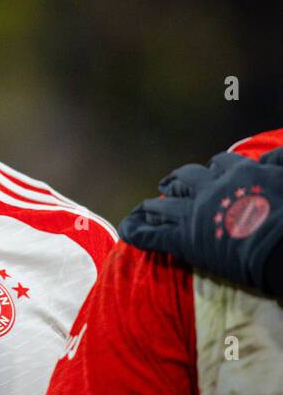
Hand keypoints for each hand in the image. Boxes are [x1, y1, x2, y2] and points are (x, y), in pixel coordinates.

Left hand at [119, 147, 282, 295]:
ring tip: (146, 208)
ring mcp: (193, 214)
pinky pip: (151, 235)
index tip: (214, 172)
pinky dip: (136, 231)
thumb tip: (272, 154)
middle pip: (185, 178)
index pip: (220, 164)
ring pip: (163, 205)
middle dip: (177, 181)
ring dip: (153, 206)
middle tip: (169, 186)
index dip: (215, 168)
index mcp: (238, 173)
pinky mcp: (182, 240)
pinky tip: (126, 229)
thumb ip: (279, 161)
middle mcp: (210, 189)